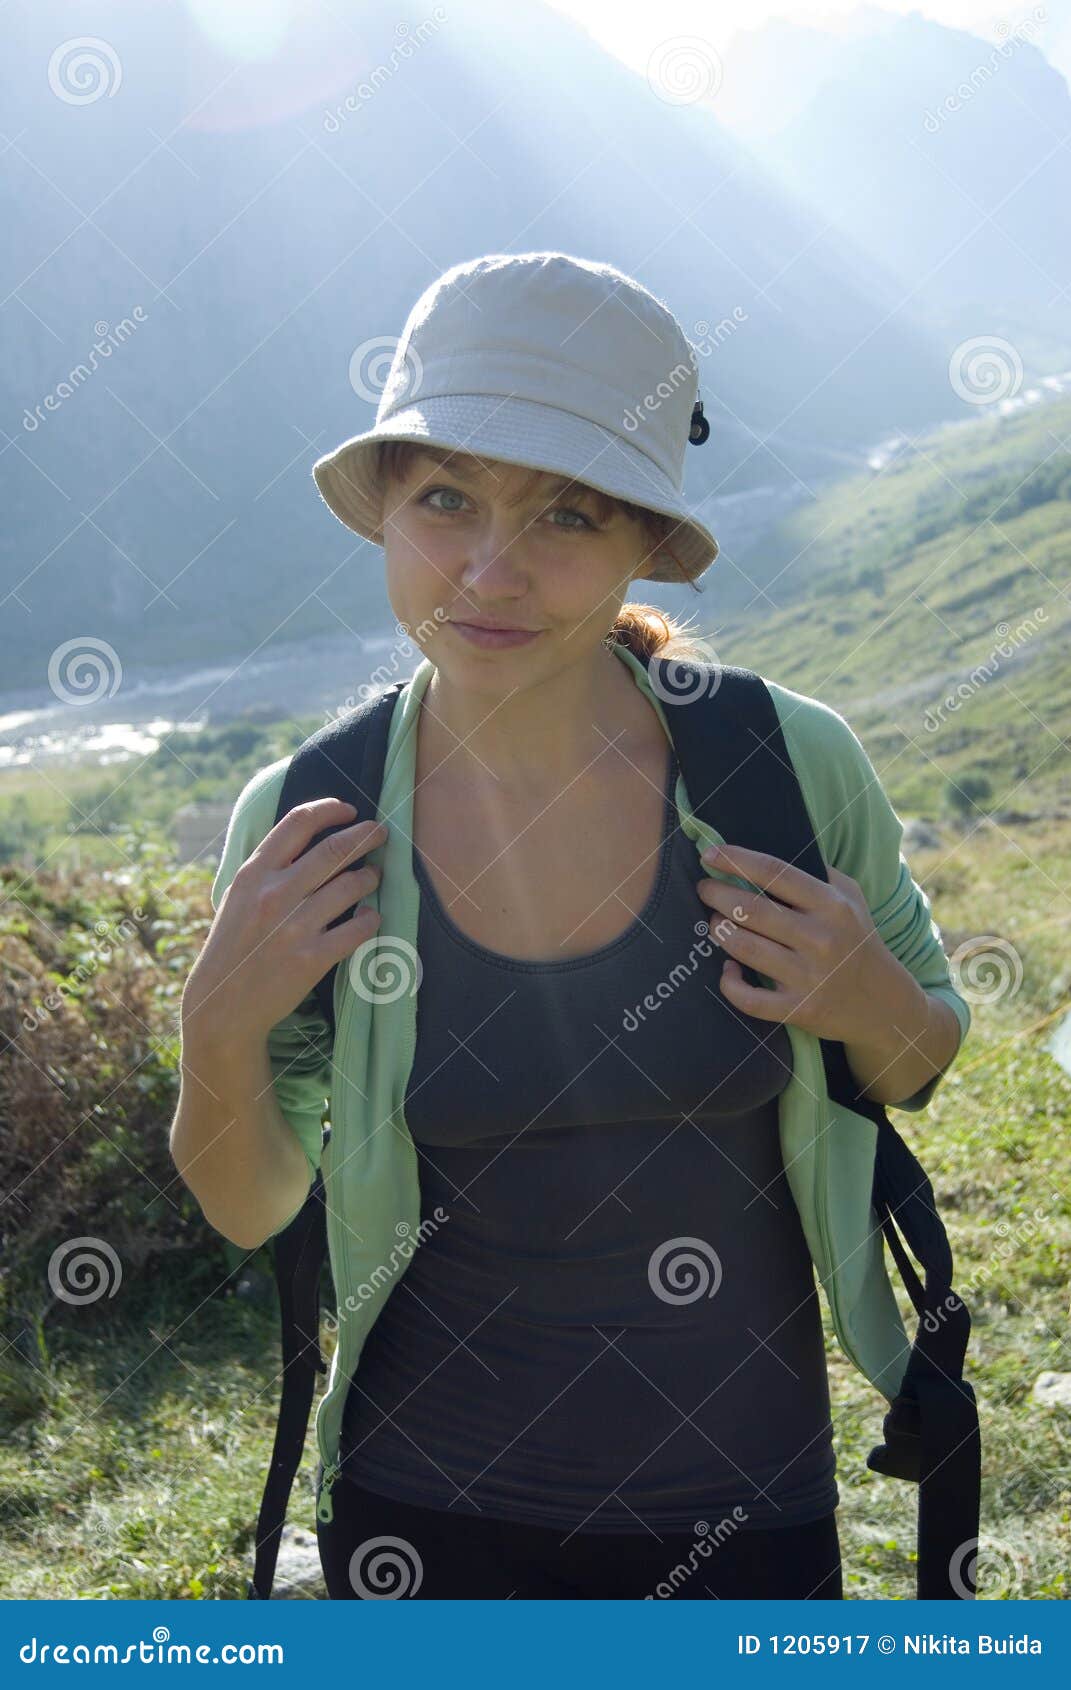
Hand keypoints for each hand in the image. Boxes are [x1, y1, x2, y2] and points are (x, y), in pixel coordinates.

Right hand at [182, 797, 387, 1047]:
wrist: (221, 1005)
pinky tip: (371, 917)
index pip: (298, 822)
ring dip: (371, 877)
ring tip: (374, 877)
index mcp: (253, 874)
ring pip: (352, 886)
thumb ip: (266, 869)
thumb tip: (305, 839)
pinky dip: (372, 918)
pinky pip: (358, 928)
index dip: (329, 809)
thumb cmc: (233, 946)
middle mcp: (274, 894)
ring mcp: (295, 927)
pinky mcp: (312, 958)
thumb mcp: (237, 897)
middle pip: (335, 849)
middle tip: (380, 833)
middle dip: (366, 836)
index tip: (348, 810)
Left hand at [695, 841, 891, 1041]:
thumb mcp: (850, 897)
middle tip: (705, 889)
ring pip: (744, 948)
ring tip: (715, 922)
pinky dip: (729, 982)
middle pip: (751, 909)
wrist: (883, 1001)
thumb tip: (764, 850)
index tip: (709, 854)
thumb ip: (816, 872)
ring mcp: (809, 976)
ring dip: (719, 931)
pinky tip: (728, 969)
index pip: (774, 872)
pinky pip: (749, 998)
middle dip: (717, 895)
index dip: (736, 859)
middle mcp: (821, 938)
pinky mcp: (800, 1009)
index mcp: (831, 905)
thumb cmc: (856, 938)